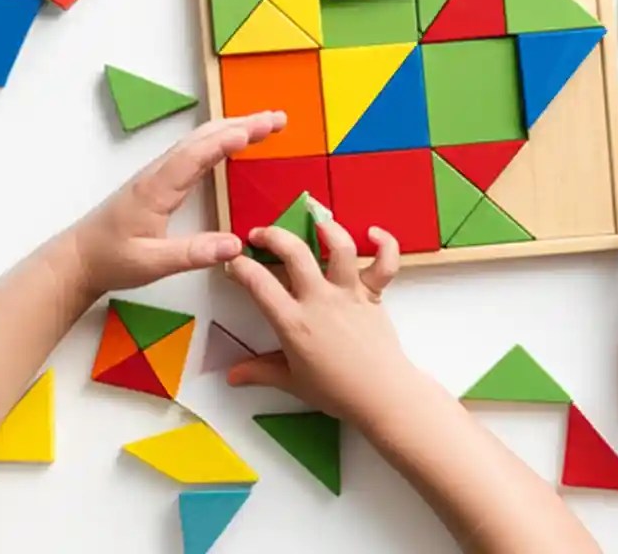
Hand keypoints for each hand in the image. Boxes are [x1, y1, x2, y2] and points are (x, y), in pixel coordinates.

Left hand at [69, 112, 284, 294]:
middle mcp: (159, 173)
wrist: (79, 258)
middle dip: (242, 125)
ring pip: (200, 140)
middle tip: (278, 119)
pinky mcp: (162, 180)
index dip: (224, 142)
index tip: (253, 131)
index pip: (194, 157)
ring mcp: (160, 173)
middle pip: (203, 138)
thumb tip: (236, 245)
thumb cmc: (111, 259)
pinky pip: (197, 151)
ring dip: (234, 128)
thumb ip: (193, 254)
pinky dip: (221, 139)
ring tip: (267, 124)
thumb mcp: (151, 264)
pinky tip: (235, 141)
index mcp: (156, 188)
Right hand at [225, 218, 419, 425]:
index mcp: (293, 323)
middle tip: (261, 234)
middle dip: (273, 235)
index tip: (233, 262)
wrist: (381, 395)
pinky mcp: (374, 295)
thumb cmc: (337, 391)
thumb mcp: (292, 382)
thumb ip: (260, 372)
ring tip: (316, 221)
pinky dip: (385, 244)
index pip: (258, 284)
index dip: (240, 267)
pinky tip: (373, 233)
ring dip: (328, 229)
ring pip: (340, 248)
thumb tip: (232, 375)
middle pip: (295, 253)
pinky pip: (385, 263)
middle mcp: (320, 301)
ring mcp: (349, 294)